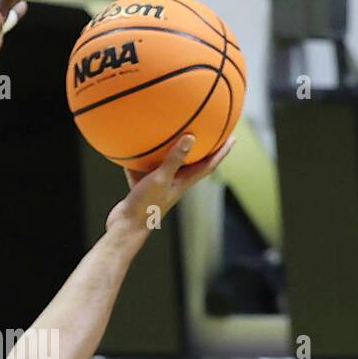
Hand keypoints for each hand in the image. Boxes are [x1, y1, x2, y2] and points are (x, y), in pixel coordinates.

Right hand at [106, 135, 237, 232]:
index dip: (221, 152)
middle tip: (208, 132)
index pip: (209, 165)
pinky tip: (133, 148)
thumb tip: (190, 137)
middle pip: (192, 164)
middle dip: (201, 149)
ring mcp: (158, 186)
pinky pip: (143, 169)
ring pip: (167, 165)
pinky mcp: (143, 188)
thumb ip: (174, 159)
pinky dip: (140, 159)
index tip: (233, 138)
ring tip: (170, 134)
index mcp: (183, 183)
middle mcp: (174, 184)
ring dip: (170, 151)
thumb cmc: (146, 206)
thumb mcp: (161, 179)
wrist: (125, 226)